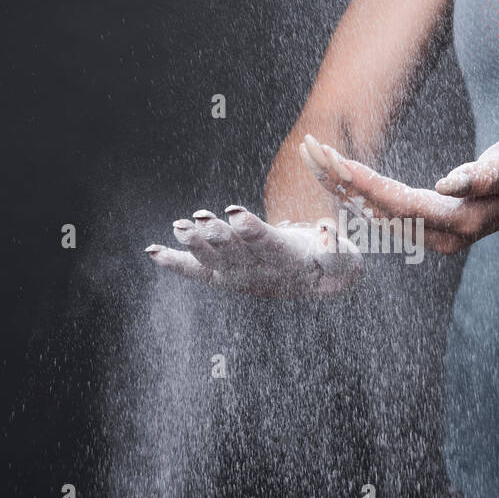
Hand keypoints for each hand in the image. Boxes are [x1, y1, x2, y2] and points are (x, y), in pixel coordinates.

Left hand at [145, 205, 362, 296]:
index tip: (237, 213)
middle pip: (235, 253)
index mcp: (289, 263)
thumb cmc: (334, 264)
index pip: (268, 246)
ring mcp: (238, 276)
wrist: (318, 284)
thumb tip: (324, 233)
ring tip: (179, 226)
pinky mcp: (224, 275)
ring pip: (213, 261)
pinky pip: (196, 272)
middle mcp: (259, 273)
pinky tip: (151, 251)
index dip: (251, 230)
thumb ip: (337, 253)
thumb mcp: (347, 261)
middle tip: (200, 217)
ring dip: (194, 244)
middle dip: (215, 235)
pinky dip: (174, 262)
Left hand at [299, 135, 498, 253]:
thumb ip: (484, 176)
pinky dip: (356, 193)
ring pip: (375, 213)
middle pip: (379, 210)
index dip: (367, 183)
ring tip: (311, 156)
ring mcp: (430, 238)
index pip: (400, 203)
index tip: (336, 161)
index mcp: (458, 223)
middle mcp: (438, 237)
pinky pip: (381, 213)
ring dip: (342, 186)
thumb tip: (447, 183)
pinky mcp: (423, 229)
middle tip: (310, 148)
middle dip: (342, 180)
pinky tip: (334, 176)